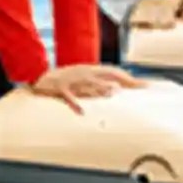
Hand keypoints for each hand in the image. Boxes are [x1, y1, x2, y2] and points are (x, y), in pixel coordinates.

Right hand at [29, 64, 144, 113]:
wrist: (37, 79)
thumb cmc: (61, 82)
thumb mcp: (79, 78)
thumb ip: (95, 83)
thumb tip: (115, 89)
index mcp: (87, 70)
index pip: (112, 71)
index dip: (127, 77)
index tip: (144, 85)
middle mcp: (81, 73)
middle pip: (105, 75)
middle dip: (121, 80)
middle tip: (136, 87)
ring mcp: (71, 81)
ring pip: (88, 84)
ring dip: (99, 88)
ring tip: (111, 93)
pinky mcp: (59, 89)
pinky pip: (68, 97)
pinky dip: (75, 104)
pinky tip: (82, 112)